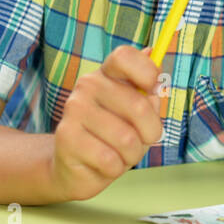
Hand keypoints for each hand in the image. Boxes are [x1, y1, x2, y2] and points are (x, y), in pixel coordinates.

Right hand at [46, 45, 163, 201]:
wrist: (74, 168)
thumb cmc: (113, 138)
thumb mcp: (137, 115)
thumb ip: (148, 91)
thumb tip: (153, 54)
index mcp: (107, 74)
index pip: (124, 56)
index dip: (147, 71)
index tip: (157, 90)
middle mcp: (88, 86)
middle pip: (139, 105)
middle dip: (151, 132)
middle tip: (142, 141)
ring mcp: (75, 110)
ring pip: (127, 138)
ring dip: (132, 154)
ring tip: (121, 154)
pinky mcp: (66, 137)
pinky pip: (110, 159)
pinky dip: (115, 168)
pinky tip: (104, 164)